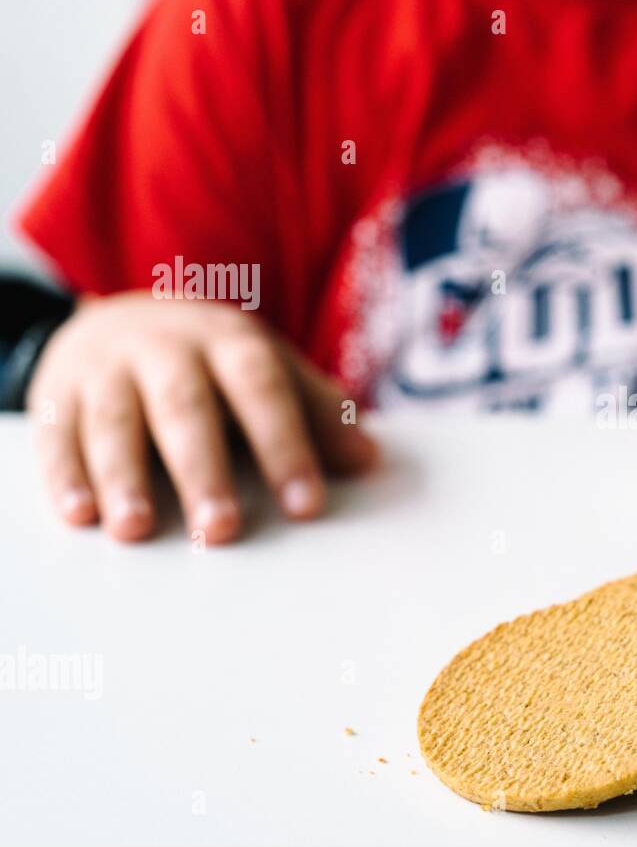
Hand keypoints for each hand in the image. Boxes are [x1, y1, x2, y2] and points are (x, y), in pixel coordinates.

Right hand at [27, 293, 377, 542]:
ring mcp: (107, 370)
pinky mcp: (59, 396)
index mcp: (229, 342)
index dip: (286, 446)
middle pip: (186, 407)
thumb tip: (367, 460)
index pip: (263, 390)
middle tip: (222, 530)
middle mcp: (165, 350)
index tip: (305, 505)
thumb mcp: (269, 370)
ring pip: (115, 421)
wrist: (120, 316)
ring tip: (138, 530)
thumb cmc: (213, 361)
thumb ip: (318, 413)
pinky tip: (82, 516)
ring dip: (124, 477)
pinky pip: (59, 435)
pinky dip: (65, 476)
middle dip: (203, 470)